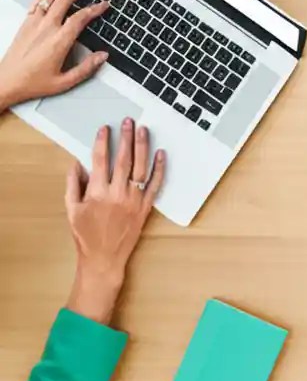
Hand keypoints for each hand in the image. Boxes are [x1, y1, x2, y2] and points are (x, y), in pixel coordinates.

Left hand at [0, 0, 108, 110]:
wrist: (6, 81)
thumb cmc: (33, 82)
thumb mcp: (65, 82)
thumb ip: (86, 68)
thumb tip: (102, 56)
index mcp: (58, 41)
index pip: (80, 18)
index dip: (95, 9)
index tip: (104, 4)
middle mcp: (46, 28)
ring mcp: (34, 23)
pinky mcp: (26, 23)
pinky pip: (37, 1)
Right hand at [64, 118, 165, 324]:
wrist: (104, 259)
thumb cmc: (86, 235)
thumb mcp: (72, 210)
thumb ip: (73, 185)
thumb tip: (76, 163)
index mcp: (97, 193)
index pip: (100, 160)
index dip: (103, 142)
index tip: (105, 129)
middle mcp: (117, 194)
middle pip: (124, 160)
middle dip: (126, 138)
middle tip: (128, 122)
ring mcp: (134, 200)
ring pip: (141, 169)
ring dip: (143, 147)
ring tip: (144, 131)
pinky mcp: (145, 208)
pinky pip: (155, 185)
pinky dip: (159, 169)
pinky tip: (161, 154)